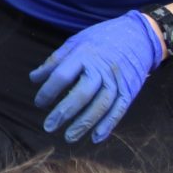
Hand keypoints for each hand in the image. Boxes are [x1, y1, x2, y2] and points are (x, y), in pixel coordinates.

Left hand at [29, 12, 165, 143]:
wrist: (139, 34)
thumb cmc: (101, 38)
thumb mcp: (76, 41)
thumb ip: (55, 61)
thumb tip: (33, 78)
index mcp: (84, 54)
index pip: (62, 76)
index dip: (48, 91)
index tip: (39, 103)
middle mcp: (101, 69)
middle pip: (82, 94)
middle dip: (64, 112)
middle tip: (48, 127)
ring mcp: (117, 81)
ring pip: (101, 105)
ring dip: (84, 123)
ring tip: (69, 137)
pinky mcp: (130, 90)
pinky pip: (119, 110)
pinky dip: (108, 125)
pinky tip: (96, 138)